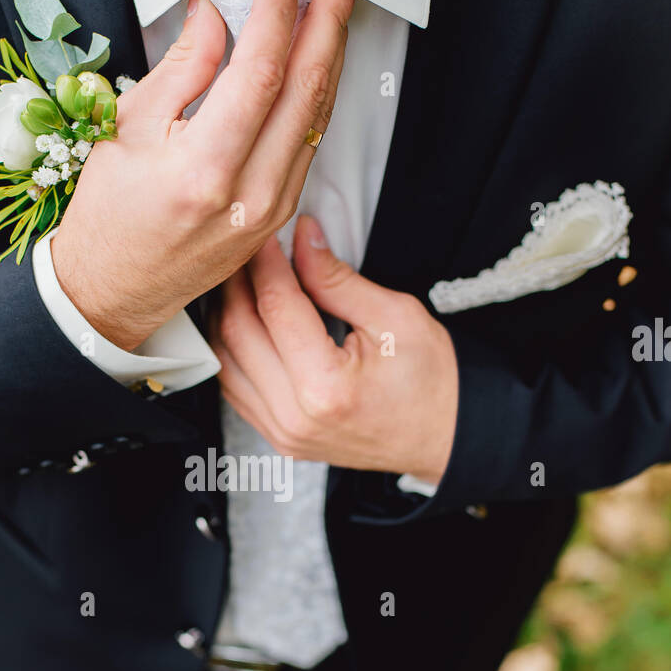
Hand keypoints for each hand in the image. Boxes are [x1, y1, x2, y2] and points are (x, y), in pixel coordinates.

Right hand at [51, 0, 353, 349]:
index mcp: (204, 169)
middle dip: (325, 29)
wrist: (113, 289)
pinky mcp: (275, 220)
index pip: (260, 74)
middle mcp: (247, 195)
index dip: (279, 17)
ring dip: (328, 62)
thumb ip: (183, 68)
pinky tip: (315, 70)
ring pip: (316, 121)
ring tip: (332, 16)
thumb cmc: (109, 213)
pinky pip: (308, 149)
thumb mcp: (129, 127)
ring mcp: (268, 212)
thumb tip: (218, 11)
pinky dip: (316, 102)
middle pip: (305, 95)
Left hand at [211, 215, 458, 485]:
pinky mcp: (278, 437)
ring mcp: (281, 432)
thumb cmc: (430, 383)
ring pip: (226, 360)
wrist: (444, 436)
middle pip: (238, 330)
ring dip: (227, 313)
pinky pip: (234, 386)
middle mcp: (294, 416)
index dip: (267, 261)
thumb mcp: (394, 316)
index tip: (267, 233)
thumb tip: (302, 240)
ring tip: (243, 280)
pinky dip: (233, 348)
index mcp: (325, 387)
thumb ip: (338, 279)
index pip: (276, 306)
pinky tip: (246, 321)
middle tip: (248, 249)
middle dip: (238, 281)